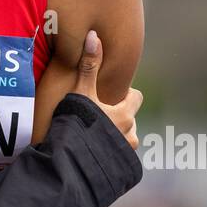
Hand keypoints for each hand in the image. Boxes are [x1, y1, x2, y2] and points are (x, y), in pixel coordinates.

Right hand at [74, 30, 141, 149]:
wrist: (71, 161)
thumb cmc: (77, 125)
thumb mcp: (81, 93)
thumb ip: (88, 66)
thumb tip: (94, 36)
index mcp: (125, 115)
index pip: (136, 97)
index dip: (125, 94)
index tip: (109, 95)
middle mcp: (130, 135)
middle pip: (130, 119)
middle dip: (118, 116)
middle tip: (98, 115)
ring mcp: (125, 154)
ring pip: (125, 139)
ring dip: (114, 136)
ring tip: (94, 135)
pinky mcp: (118, 170)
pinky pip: (118, 157)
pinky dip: (108, 153)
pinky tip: (93, 151)